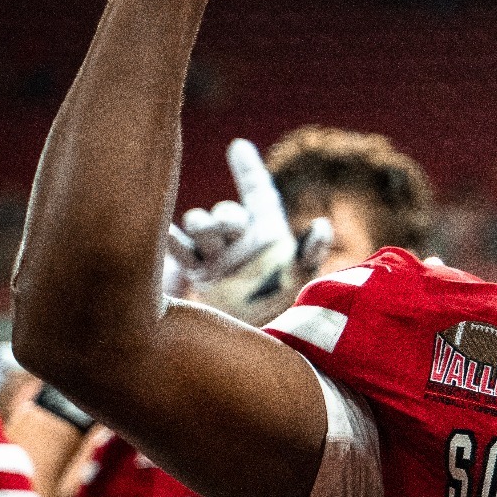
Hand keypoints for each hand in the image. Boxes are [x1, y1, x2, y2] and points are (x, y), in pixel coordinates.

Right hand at [168, 138, 331, 326]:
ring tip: (209, 259)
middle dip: (226, 217)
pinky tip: (178, 250)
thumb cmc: (273, 317)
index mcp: (267, 237)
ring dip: (204, 231)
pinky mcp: (184, 269)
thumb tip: (321, 224)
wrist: (232, 351)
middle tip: (230, 233)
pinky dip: (175, 241)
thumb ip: (309, 254)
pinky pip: (174, 242)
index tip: (238, 146)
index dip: (248, 169)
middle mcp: (238, 242)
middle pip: (225, 210)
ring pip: (199, 221)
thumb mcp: (296, 284)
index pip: (258, 193)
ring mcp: (210, 254)